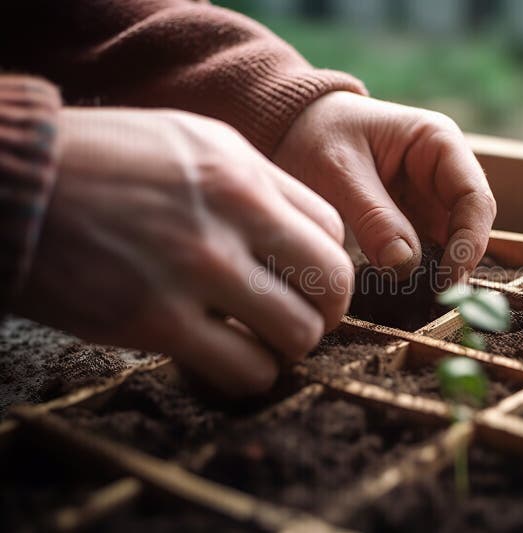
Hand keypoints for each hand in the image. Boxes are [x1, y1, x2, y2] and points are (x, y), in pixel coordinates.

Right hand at [13, 108, 352, 395]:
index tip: (310, 281)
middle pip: (332, 281)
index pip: (332, 229)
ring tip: (264, 343)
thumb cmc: (98, 162)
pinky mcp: (158, 321)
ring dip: (289, 347)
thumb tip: (294, 229)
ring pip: (297, 332)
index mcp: (241, 169)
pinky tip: (229, 361)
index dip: (329, 262)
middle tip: (305, 320)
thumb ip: (247, 180)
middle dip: (327, 310)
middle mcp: (231, 216)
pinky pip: (244, 367)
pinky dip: (249, 374)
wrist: (14, 185)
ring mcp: (198, 269)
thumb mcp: (186, 141)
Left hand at [272, 92, 495, 282]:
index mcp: (438, 143)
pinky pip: (425, 253)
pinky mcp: (410, 222)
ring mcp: (428, 199)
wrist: (290, 131)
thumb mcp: (338, 171)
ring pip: (451, 245)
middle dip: (457, 264)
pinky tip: (402, 296)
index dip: (469, 242)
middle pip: (470, 225)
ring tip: (417, 305)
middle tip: (434, 302)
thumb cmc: (315, 136)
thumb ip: (372, 216)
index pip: (475, 198)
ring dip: (439, 273)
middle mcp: (443, 172)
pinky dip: (417, 275)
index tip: (446, 280)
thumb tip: (404, 265)